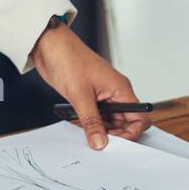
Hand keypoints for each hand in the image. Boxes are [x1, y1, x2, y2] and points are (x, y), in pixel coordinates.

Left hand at [30, 22, 150, 149]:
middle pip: (125, 122)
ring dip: (101, 130)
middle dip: (114, 135)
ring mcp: (102, 94)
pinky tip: (81, 127)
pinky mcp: (89, 96)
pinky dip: (91, 123)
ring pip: (110, 121)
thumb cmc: (68, 59)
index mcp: (121, 89)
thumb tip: (100, 143)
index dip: (131, 134)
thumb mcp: (80, 95)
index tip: (116, 144)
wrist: (49, 45)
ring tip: (88, 135)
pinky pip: (97, 116)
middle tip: (99, 143)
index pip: (139, 117)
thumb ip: (91, 122)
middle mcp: (115, 92)